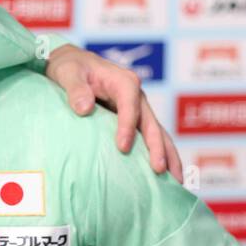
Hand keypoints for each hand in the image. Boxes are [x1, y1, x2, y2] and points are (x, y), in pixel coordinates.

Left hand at [44, 44, 182, 179]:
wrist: (73, 64)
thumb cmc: (71, 67)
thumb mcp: (68, 73)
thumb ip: (76, 89)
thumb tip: (84, 108)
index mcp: (124, 81)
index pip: (129, 105)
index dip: (127, 126)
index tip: (122, 147)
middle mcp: (137, 95)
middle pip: (151, 122)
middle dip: (157, 147)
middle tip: (159, 170)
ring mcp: (139, 108)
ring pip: (158, 133)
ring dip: (168, 155)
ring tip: (177, 181)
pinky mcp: (135, 119)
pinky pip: (150, 137)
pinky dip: (160, 154)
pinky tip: (167, 175)